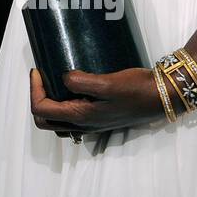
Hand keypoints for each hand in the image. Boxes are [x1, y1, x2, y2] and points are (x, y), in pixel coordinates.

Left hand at [28, 67, 165, 135]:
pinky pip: (72, 118)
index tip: (37, 70)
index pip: (42, 110)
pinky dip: (63, 106)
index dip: (34, 90)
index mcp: (81, 116)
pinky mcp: (101, 118)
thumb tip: (62, 78)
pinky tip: (72, 88)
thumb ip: (81, 82)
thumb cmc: (136, 88)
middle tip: (42, 77)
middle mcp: (84, 125)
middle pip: (45, 121)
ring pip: (58, 122)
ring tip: (53, 83)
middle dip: (37, 98)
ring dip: (49, 105)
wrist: (163, 96)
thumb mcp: (108, 83)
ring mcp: (93, 124)